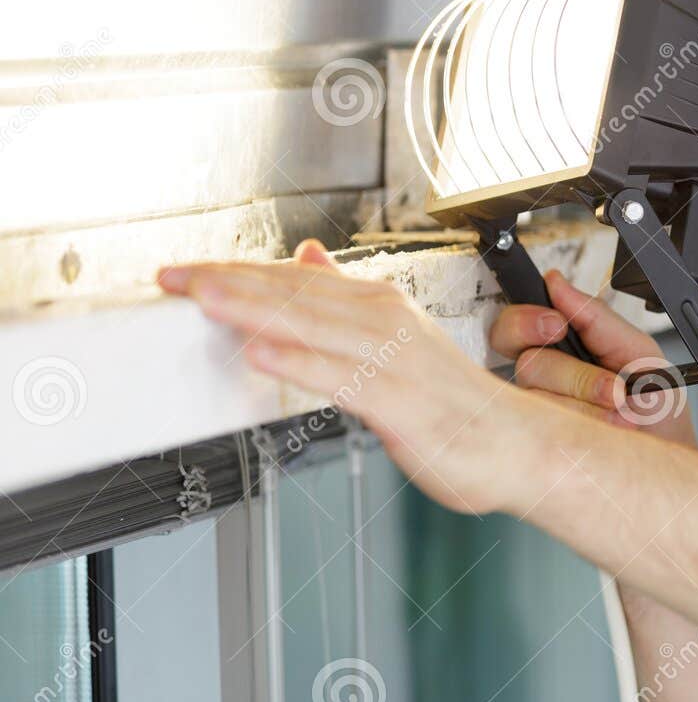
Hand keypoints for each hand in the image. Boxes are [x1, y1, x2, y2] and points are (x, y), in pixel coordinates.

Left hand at [157, 239, 556, 515]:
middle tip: (176, 278)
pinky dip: (298, 363)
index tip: (187, 273)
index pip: (297, 279)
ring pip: (313, 325)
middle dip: (231, 284)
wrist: (516, 445)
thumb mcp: (398, 337)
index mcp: (382, 306)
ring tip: (204, 300)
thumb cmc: (456, 402)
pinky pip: (340, 377)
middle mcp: (387, 323)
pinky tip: (261, 355)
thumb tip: (306, 257)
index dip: (238, 272)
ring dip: (255, 309)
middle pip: (297, 295)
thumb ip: (347, 300)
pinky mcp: (399, 401)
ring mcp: (394, 360)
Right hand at [489, 270, 697, 447]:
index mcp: (562, 348)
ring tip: (619, 405)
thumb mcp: (638, 352)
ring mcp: (540, 412)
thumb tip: (556, 283)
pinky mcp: (543, 442)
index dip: (527, 319)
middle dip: (560, 362)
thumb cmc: (654, 406)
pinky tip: (606, 426)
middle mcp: (544, 378)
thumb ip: (596, 317)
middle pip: (517, 355)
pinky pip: (545, 421)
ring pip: (536, 388)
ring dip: (586, 394)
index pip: (518, 322)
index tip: (558, 324)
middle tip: (602, 381)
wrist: (668, 456)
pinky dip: (585, 419)